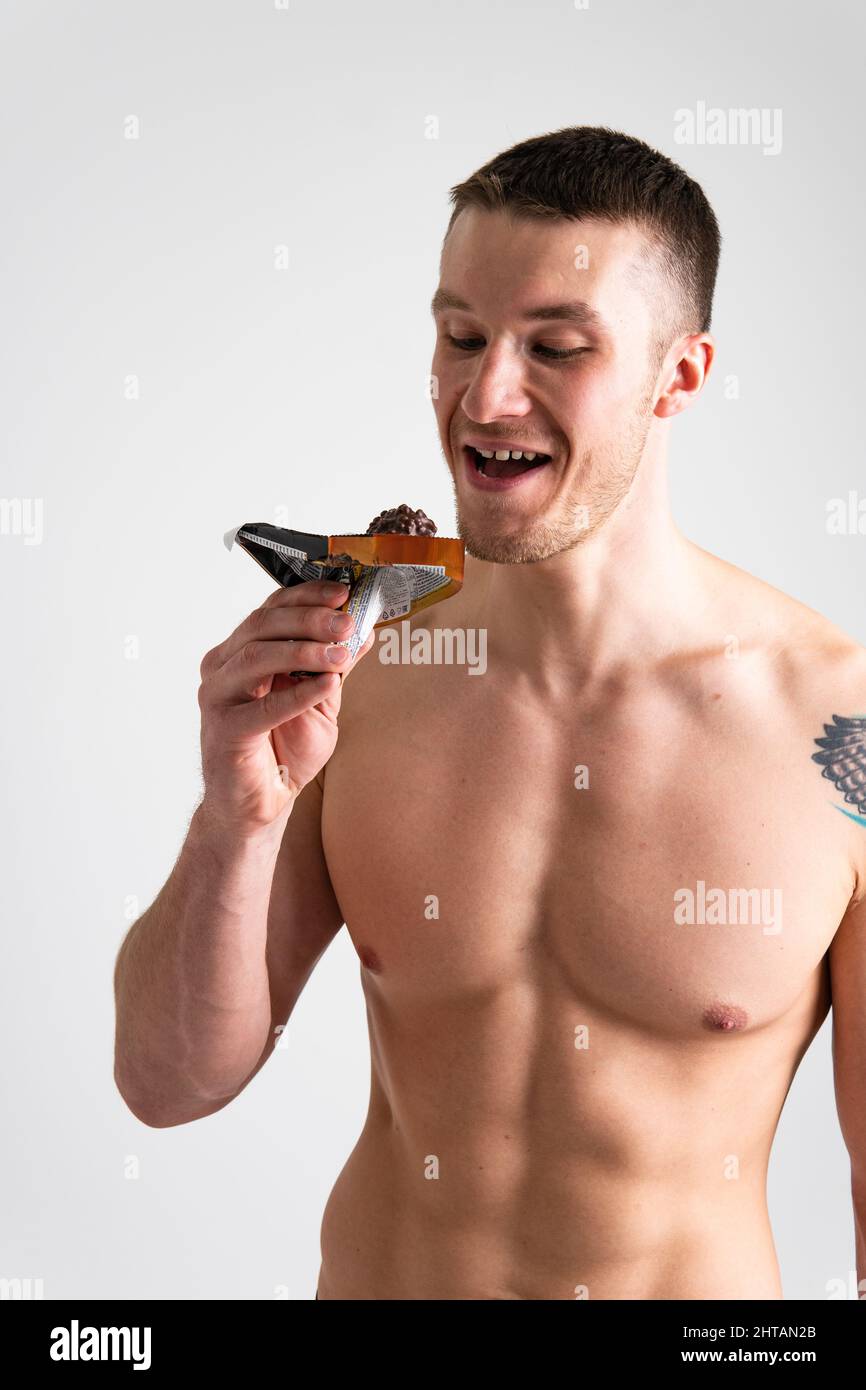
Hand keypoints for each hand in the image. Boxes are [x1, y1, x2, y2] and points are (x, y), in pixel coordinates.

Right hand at [197, 580, 375, 834]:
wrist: (260, 804)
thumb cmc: (283, 750)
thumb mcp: (320, 700)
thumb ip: (335, 666)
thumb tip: (363, 630)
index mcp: (241, 652)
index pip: (271, 609)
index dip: (307, 597)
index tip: (343, 594)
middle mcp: (223, 667)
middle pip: (264, 626)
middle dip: (310, 620)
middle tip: (346, 622)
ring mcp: (219, 697)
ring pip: (258, 656)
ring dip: (305, 651)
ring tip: (340, 654)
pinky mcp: (224, 730)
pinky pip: (262, 706)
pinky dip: (297, 694)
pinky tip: (327, 686)